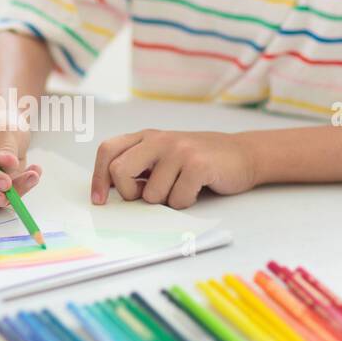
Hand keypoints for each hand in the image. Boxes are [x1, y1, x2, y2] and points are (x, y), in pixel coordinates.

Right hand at [0, 112, 40, 208]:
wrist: (6, 132)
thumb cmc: (1, 125)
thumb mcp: (8, 128)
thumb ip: (7, 146)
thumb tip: (6, 163)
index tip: (5, 182)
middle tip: (7, 197)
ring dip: (5, 196)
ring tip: (31, 177)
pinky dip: (12, 196)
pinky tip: (29, 178)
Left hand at [90, 129, 257, 209]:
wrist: (243, 154)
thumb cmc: (199, 161)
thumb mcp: (164, 156)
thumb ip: (139, 166)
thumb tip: (109, 192)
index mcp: (146, 137)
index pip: (108, 151)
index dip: (98, 177)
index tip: (100, 200)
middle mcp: (159, 140)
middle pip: (120, 171)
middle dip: (129, 193)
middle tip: (147, 196)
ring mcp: (179, 150)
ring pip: (151, 194)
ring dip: (166, 201)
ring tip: (182, 187)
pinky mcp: (198, 165)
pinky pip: (177, 200)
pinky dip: (185, 203)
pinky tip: (196, 190)